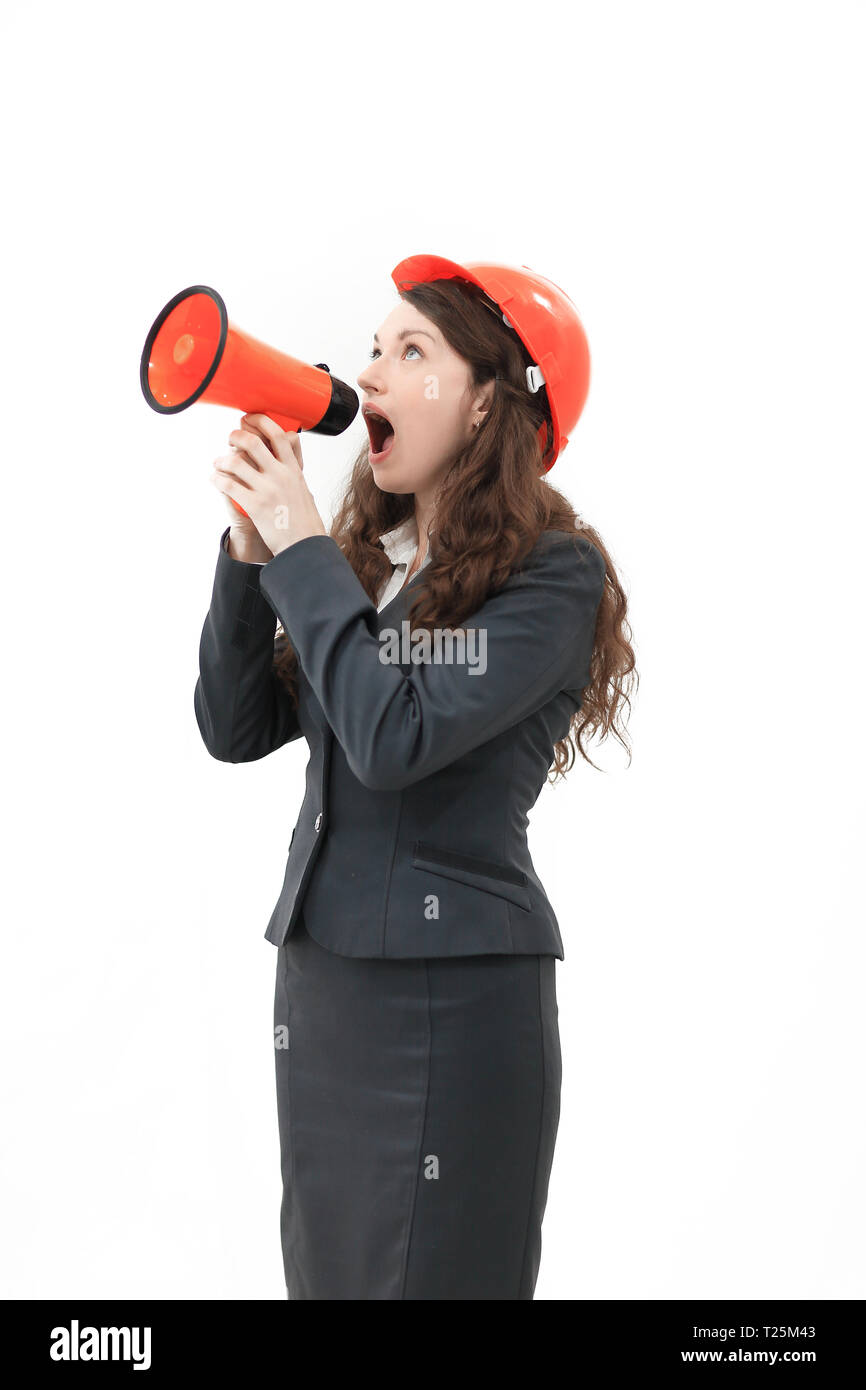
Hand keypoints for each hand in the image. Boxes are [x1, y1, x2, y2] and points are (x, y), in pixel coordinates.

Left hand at [211, 413, 326, 555]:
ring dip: (221, 460)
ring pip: (236, 462)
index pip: (278, 435)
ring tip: (218, 464)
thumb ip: (293, 471)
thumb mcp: (304, 489)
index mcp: (293, 470)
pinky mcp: (254, 505)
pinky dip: (217, 479)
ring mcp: (267, 489)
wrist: (303, 546)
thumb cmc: (304, 521)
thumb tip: (288, 454)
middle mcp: (281, 475)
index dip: (261, 422)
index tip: (250, 419)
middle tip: (230, 440)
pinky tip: (215, 479)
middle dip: (236, 436)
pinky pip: (228, 484)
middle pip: (253, 442)